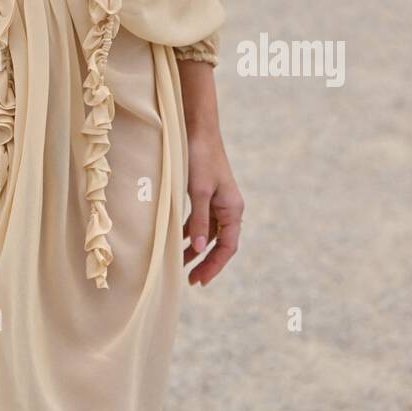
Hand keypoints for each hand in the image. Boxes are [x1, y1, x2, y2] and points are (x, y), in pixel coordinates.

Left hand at [182, 123, 243, 286]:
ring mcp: (218, 201)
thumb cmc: (200, 158)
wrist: (198, 129)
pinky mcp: (207, 194)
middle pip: (220, 243)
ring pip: (209, 233)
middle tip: (190, 279)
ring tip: (180, 263)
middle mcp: (229, 207)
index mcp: (233, 209)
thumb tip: (199, 249)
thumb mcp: (198, 191)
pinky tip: (178, 239)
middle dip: (206, 261)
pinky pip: (202, 220)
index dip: (214, 265)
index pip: (227, 247)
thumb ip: (199, 221)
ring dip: (196, 247)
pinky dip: (191, 231)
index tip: (200, 280)